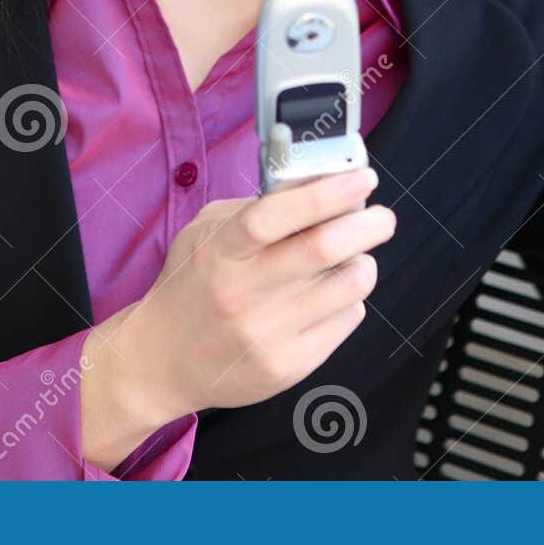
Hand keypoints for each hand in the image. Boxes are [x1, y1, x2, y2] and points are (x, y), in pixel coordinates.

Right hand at [79, 166, 394, 464]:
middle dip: (366, 225)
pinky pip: (345, 320)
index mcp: (220, 252)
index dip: (325, 193)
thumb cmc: (193, 285)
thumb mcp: (208, 233)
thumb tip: (322, 181)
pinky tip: (330, 295)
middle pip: (322, 250)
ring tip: (354, 257)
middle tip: (381, 216)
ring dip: (363, 262)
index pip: (274, 215)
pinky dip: (349, 299)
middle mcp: (242, 293)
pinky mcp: (288, 366)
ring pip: (347, 287)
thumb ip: (259, 206)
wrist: (163, 360)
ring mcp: (266, 334)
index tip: (361, 177)